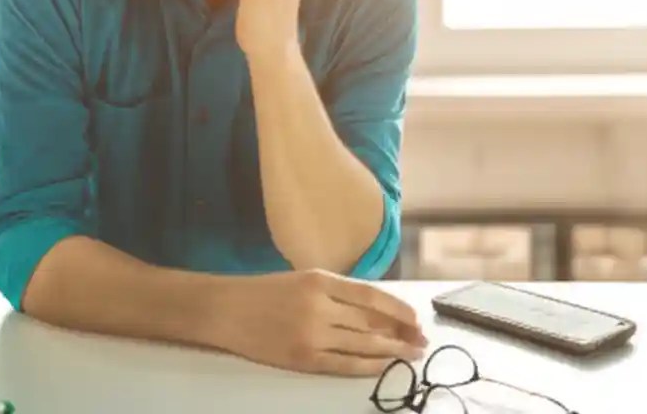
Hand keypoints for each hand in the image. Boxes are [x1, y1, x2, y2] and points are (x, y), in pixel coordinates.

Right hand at [206, 269, 428, 376]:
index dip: (399, 309)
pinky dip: (370, 366)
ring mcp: (312, 334)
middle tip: (422, 340)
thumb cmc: (263, 292)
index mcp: (319, 280)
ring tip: (412, 354)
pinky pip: (346, 365)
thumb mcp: (301, 279)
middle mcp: (319, 306)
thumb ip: (336, 293)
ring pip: (364, 345)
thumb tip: (378, 312)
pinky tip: (386, 366)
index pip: (371, 296)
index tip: (416, 318)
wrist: (225, 310)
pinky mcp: (304, 358)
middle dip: (402, 332)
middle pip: (372, 322)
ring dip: (393, 351)